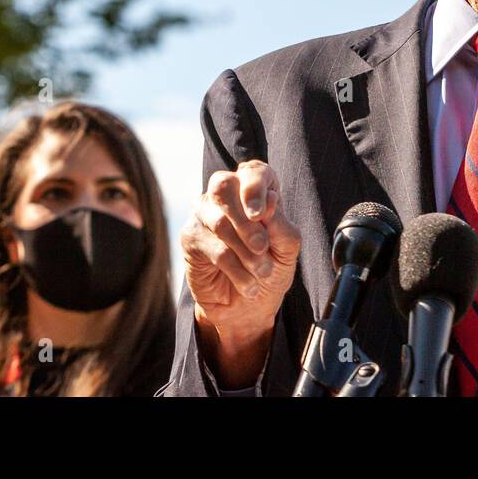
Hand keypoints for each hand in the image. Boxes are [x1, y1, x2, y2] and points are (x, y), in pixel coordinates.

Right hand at [181, 159, 300, 387]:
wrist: (250, 307)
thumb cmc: (271, 269)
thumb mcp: (287, 249)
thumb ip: (281, 224)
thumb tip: (271, 199)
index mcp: (255, 189)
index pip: (253, 171)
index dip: (254, 187)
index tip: (260, 214)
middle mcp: (226, 194)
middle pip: (224, 187)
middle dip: (245, 220)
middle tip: (262, 247)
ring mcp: (204, 213)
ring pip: (219, 221)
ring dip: (245, 251)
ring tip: (262, 272)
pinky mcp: (190, 237)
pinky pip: (212, 247)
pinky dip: (234, 268)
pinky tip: (249, 284)